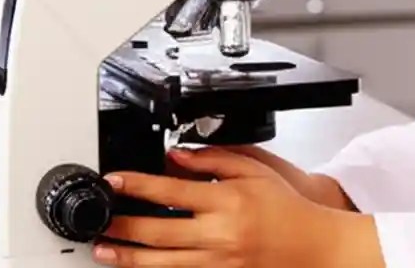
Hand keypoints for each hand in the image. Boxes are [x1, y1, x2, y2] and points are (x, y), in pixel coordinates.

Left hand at [95, 147, 381, 267]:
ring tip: (104, 250)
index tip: (115, 180)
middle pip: (159, 231)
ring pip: (163, 263)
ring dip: (129, 257)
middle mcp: (221, 234)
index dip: (137, 184)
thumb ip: (212, 160)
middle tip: (99, 220)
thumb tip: (175, 156)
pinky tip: (139, 267)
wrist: (315, 248)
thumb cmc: (287, 209)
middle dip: (123, 226)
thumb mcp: (254, 171)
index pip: (171, 190)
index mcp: (227, 201)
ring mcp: (221, 263)